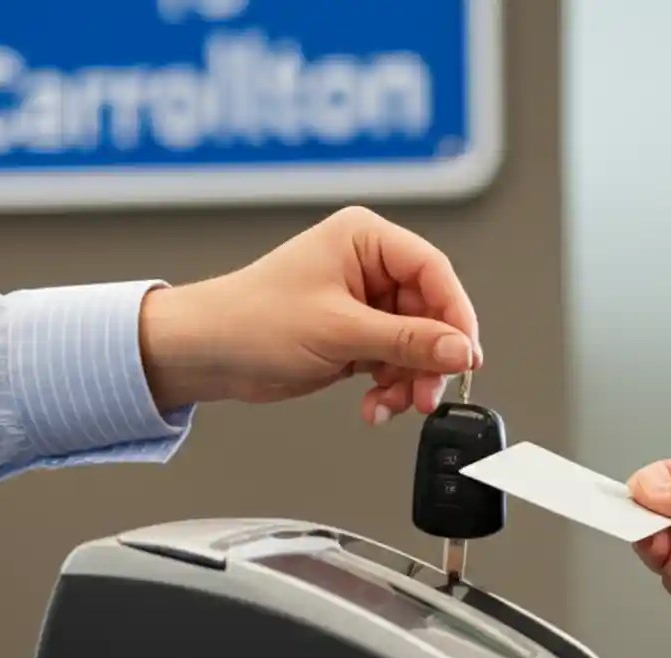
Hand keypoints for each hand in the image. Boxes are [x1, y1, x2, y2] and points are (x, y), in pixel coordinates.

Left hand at [138, 206, 481, 424]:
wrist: (204, 354)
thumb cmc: (249, 320)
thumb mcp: (338, 331)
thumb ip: (406, 341)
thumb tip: (459, 349)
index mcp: (365, 238)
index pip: (433, 270)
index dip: (456, 314)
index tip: (466, 354)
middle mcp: (368, 266)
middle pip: (430, 313)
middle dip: (429, 359)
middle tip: (428, 392)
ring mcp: (363, 303)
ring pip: (415, 344)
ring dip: (410, 380)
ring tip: (394, 405)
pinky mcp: (355, 336)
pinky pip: (394, 362)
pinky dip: (391, 388)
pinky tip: (375, 406)